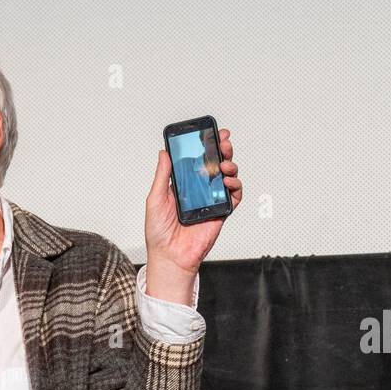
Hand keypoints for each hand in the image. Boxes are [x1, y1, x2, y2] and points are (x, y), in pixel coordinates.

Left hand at [144, 129, 241, 299]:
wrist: (169, 257)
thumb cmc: (159, 232)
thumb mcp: (155, 199)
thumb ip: (162, 176)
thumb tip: (164, 152)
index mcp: (184, 183)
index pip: (198, 158)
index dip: (206, 145)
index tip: (210, 133)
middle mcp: (199, 189)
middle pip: (216, 163)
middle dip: (222, 149)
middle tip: (222, 142)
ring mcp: (212, 200)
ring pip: (228, 175)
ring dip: (230, 165)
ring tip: (224, 164)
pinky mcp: (221, 212)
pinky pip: (234, 196)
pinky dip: (235, 185)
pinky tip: (227, 181)